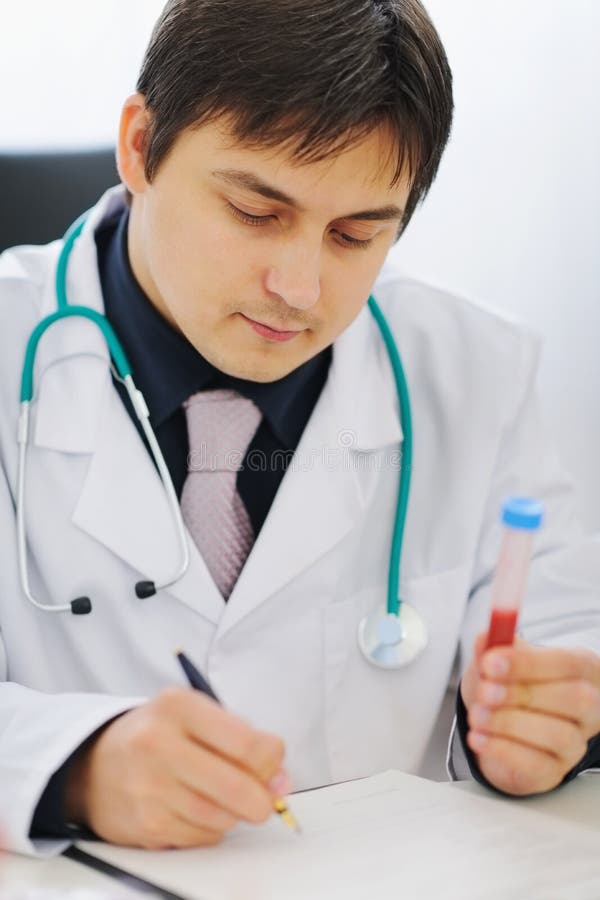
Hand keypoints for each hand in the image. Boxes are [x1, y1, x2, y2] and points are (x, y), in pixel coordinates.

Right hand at [66, 688, 287, 847]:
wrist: (96, 766)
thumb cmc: (160, 735)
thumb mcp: (195, 715)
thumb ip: (240, 738)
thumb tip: (280, 781)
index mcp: (177, 706)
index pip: (245, 741)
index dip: (272, 759)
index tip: (274, 763)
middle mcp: (158, 744)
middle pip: (237, 786)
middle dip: (263, 798)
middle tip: (265, 797)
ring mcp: (149, 788)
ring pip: (222, 817)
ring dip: (236, 813)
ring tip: (224, 795)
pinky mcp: (146, 826)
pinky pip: (203, 837)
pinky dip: (213, 828)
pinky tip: (198, 809)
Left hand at [460, 633, 599, 794]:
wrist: (498, 724)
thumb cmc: (507, 684)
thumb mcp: (498, 660)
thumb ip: (493, 648)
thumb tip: (484, 639)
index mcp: (580, 669)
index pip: (568, 663)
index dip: (529, 663)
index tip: (491, 662)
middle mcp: (588, 707)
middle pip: (574, 699)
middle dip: (523, 694)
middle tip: (484, 692)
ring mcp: (575, 742)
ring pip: (559, 736)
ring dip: (509, 724)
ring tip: (477, 716)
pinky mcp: (554, 771)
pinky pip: (537, 765)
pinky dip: (502, 750)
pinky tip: (478, 737)